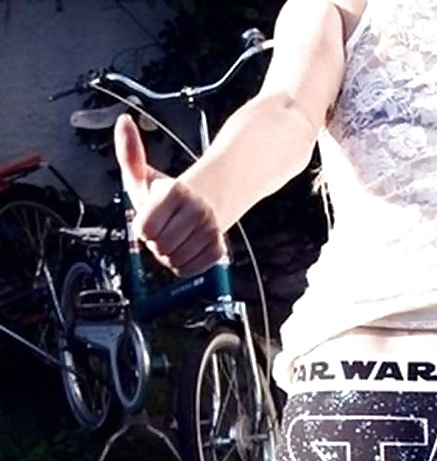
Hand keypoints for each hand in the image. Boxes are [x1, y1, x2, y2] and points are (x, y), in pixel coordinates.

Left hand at [114, 115, 225, 276]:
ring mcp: (211, 230)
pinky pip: (191, 269)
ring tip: (175, 237)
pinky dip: (185, 263)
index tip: (151, 216)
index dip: (143, 227)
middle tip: (164, 227)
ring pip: (174, 259)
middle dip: (156, 241)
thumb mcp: (144, 175)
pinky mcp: (219, 248)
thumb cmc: (168, 195)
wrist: (205, 203)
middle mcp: (198, 210)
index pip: (145, 229)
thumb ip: (130, 152)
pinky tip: (187, 247)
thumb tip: (123, 121)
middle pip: (159, 246)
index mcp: (177, 192)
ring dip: (169, 253)